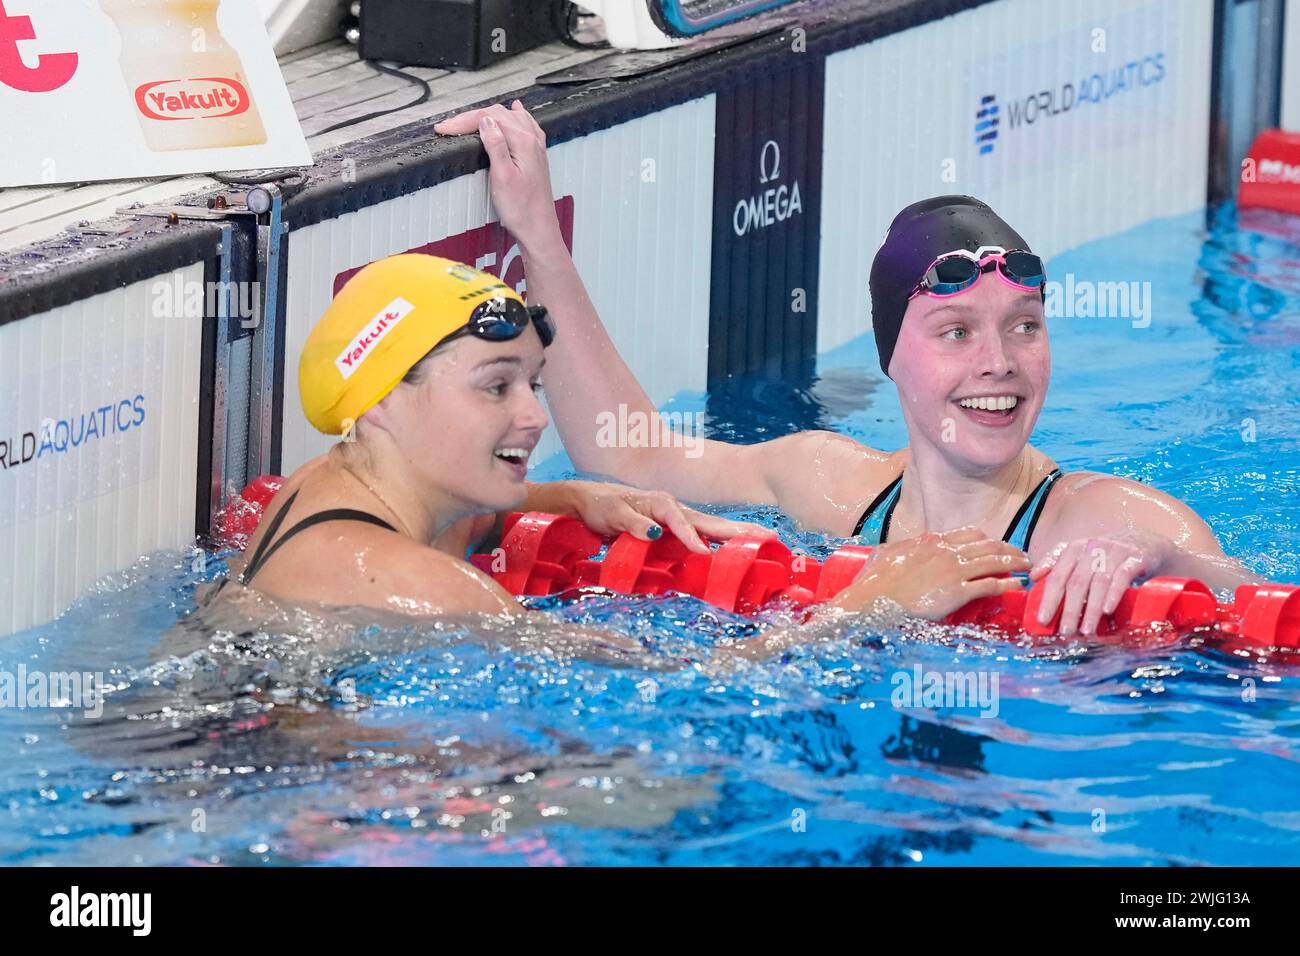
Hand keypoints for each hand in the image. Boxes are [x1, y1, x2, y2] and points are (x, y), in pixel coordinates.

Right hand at [433, 100, 561, 249]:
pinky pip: (526, 124)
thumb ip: (495, 145)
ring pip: (510, 117)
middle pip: (498, 114)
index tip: (444, 128)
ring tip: (468, 121)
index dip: (463, 121)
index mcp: (523, 142)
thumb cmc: (522, 210)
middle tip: (450, 127)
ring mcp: (536, 146)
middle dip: (471, 117)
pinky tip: (515, 111)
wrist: (539, 229)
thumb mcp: (502, 177)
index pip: (489, 118)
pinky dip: (514, 116)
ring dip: (488, 115)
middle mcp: (532, 140)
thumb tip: (486, 120)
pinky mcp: (537, 154)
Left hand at [565, 480, 774, 553]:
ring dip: (735, 533)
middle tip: (766, 535)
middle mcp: (674, 509)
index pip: (681, 522)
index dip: (693, 537)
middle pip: (709, 520)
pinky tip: (734, 549)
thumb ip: (633, 523)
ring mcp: (676, 518)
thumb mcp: (612, 514)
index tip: (705, 552)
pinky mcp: (674, 529)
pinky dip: (720, 540)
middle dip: (736, 529)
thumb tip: (654, 533)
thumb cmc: (602, 506)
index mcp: (661, 503)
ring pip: (710, 526)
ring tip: (763, 538)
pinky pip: (701, 534)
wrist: (591, 501)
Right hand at [831, 528, 1029, 618]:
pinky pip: (990, 585)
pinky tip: (1016, 585)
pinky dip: (1006, 584)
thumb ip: (899, 548)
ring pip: (994, 562)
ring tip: (1027, 567)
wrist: (874, 599)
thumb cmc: (875, 580)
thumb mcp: (886, 553)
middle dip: (1009, 549)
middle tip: (1022, 555)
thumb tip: (897, 548)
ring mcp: (953, 572)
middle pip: (988, 546)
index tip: (997, 545)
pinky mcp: (957, 593)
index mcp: (932, 541)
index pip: (970, 534)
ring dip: (1014, 563)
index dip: (988, 540)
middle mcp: (947, 552)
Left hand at [1029, 530, 1171, 634]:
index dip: (1049, 599)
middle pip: (1076, 582)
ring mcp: (1114, 552)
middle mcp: (1091, 548)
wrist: (1145, 541)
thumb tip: (1033, 576)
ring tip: (1086, 630)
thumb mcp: (1080, 556)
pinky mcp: (1136, 558)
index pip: (1057, 576)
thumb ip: (1057, 565)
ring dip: (1091, 608)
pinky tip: (1108, 611)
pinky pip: (1122, 577)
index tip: (1043, 620)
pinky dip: (1114, 594)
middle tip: (1066, 632)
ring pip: (1098, 582)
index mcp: (1073, 549)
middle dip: (1069, 609)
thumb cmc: (1106, 556)